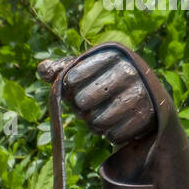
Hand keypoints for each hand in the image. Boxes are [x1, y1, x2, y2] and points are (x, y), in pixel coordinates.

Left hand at [38, 48, 165, 144]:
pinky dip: (110, 134)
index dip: (69, 88)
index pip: (73, 77)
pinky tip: (116, 123)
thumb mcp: (88, 69)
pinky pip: (113, 135)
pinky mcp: (145, 117)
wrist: (147, 98)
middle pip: (83, 101)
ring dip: (95, 123)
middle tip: (90, 105)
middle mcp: (128, 71)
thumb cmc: (107, 81)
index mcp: (112, 54)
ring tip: (103, 114)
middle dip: (82, 108)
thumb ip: (64, 68)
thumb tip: (42, 70)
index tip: (74, 86)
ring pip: (97, 121)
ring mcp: (140, 94)